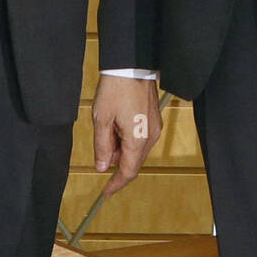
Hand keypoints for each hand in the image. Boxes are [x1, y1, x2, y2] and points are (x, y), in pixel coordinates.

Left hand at [92, 75, 161, 195]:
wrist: (131, 64)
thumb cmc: (116, 88)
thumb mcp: (102, 119)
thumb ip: (102, 146)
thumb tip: (102, 167)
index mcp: (138, 140)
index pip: (128, 172)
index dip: (117, 184)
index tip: (106, 191)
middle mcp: (151, 136)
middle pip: (134, 161)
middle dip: (118, 162)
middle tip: (102, 152)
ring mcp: (155, 126)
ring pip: (138, 149)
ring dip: (123, 149)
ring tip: (108, 131)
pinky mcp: (155, 118)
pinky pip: (142, 137)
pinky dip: (130, 139)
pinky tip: (118, 126)